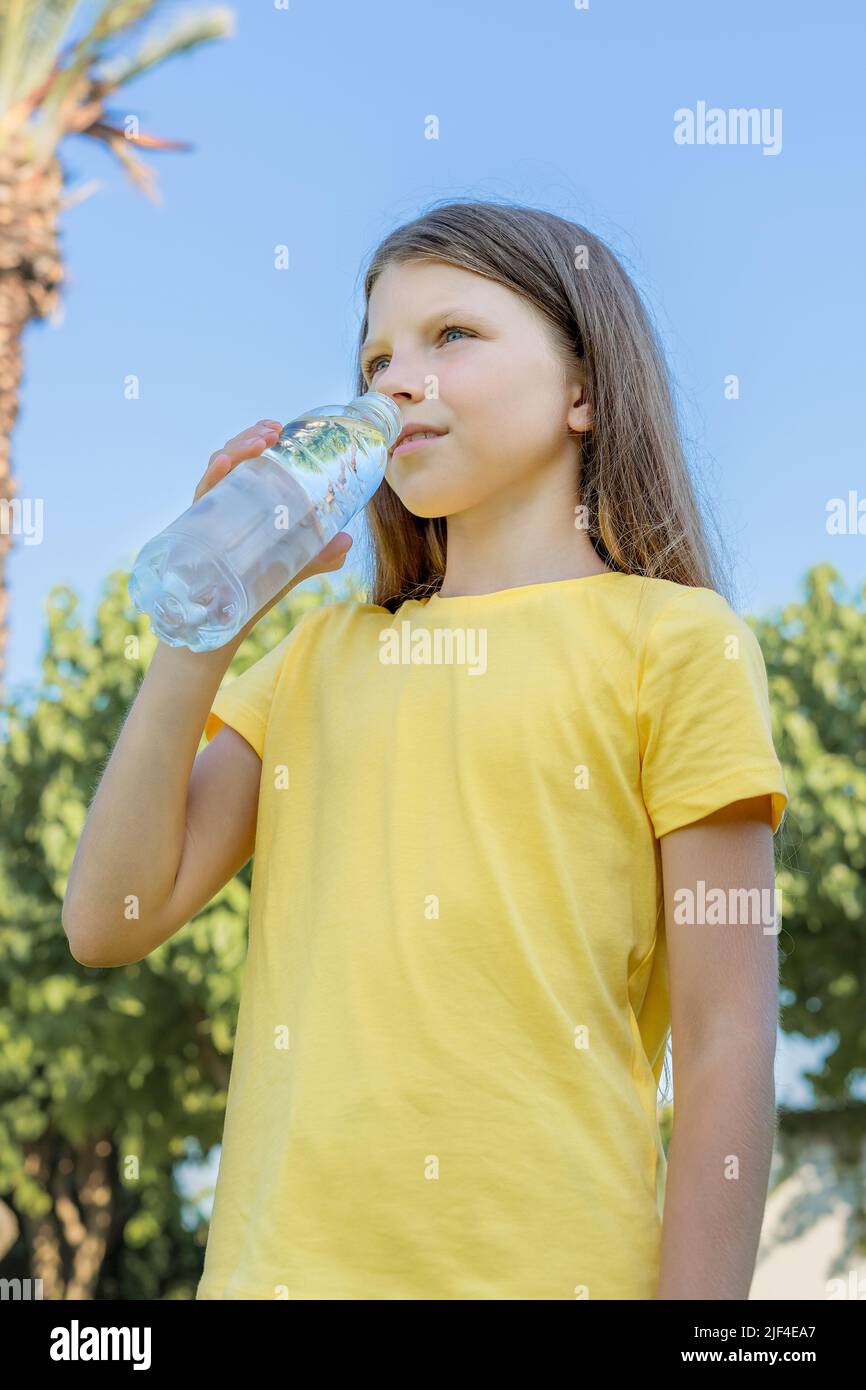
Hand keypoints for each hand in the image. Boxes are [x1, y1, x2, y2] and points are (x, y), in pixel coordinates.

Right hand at [196, 419, 353, 646]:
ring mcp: (209, 515)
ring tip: (259, 441)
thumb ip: (320, 555)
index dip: (260, 438)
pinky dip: (212, 478)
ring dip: (236, 448)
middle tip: (273, 430)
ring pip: (217, 470)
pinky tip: (226, 464)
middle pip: (232, 457)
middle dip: (250, 437)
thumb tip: (348, 541)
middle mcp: (224, 503)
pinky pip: (201, 498)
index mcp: (244, 503)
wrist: (223, 625)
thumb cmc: (255, 588)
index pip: (249, 461)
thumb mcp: (292, 566)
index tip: (280, 428)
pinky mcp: (198, 531)